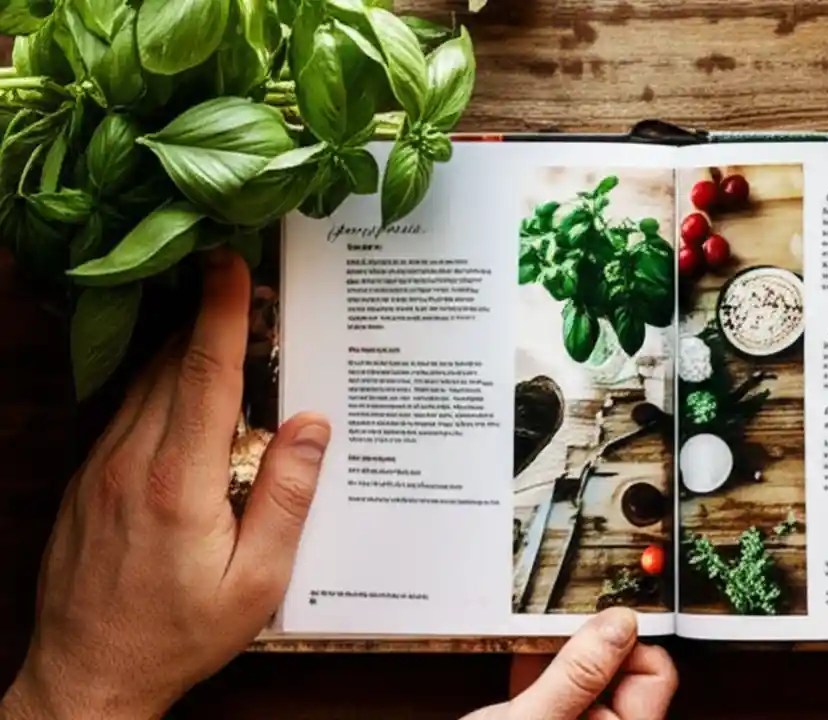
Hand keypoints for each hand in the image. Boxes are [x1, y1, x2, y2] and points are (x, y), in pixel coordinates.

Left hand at [0, 250, 330, 719]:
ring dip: (181, 347)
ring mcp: (99, 469)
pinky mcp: (85, 481)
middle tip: (240, 281)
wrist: (88, 675)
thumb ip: (287, 497)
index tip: (229, 264)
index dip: (219, 312)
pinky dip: (156, 384)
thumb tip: (312, 425)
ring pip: (142, 384)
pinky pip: (124, 412)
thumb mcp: (256, 580)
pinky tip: (181, 390)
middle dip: (206, 316)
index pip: (202, 374)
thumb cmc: (180, 634)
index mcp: (178, 481)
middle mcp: (130, 462)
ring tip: (219, 324)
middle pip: (169, 364)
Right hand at [464, 608, 677, 719]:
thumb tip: (618, 628)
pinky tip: (523, 669)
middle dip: (587, 651)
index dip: (624, 644)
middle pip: (622, 674)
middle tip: (554, 637)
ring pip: (588, 680)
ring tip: (534, 649)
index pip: (655, 674)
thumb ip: (576, 675)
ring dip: (561, 660)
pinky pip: (562, 695)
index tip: (591, 626)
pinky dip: (542, 677)